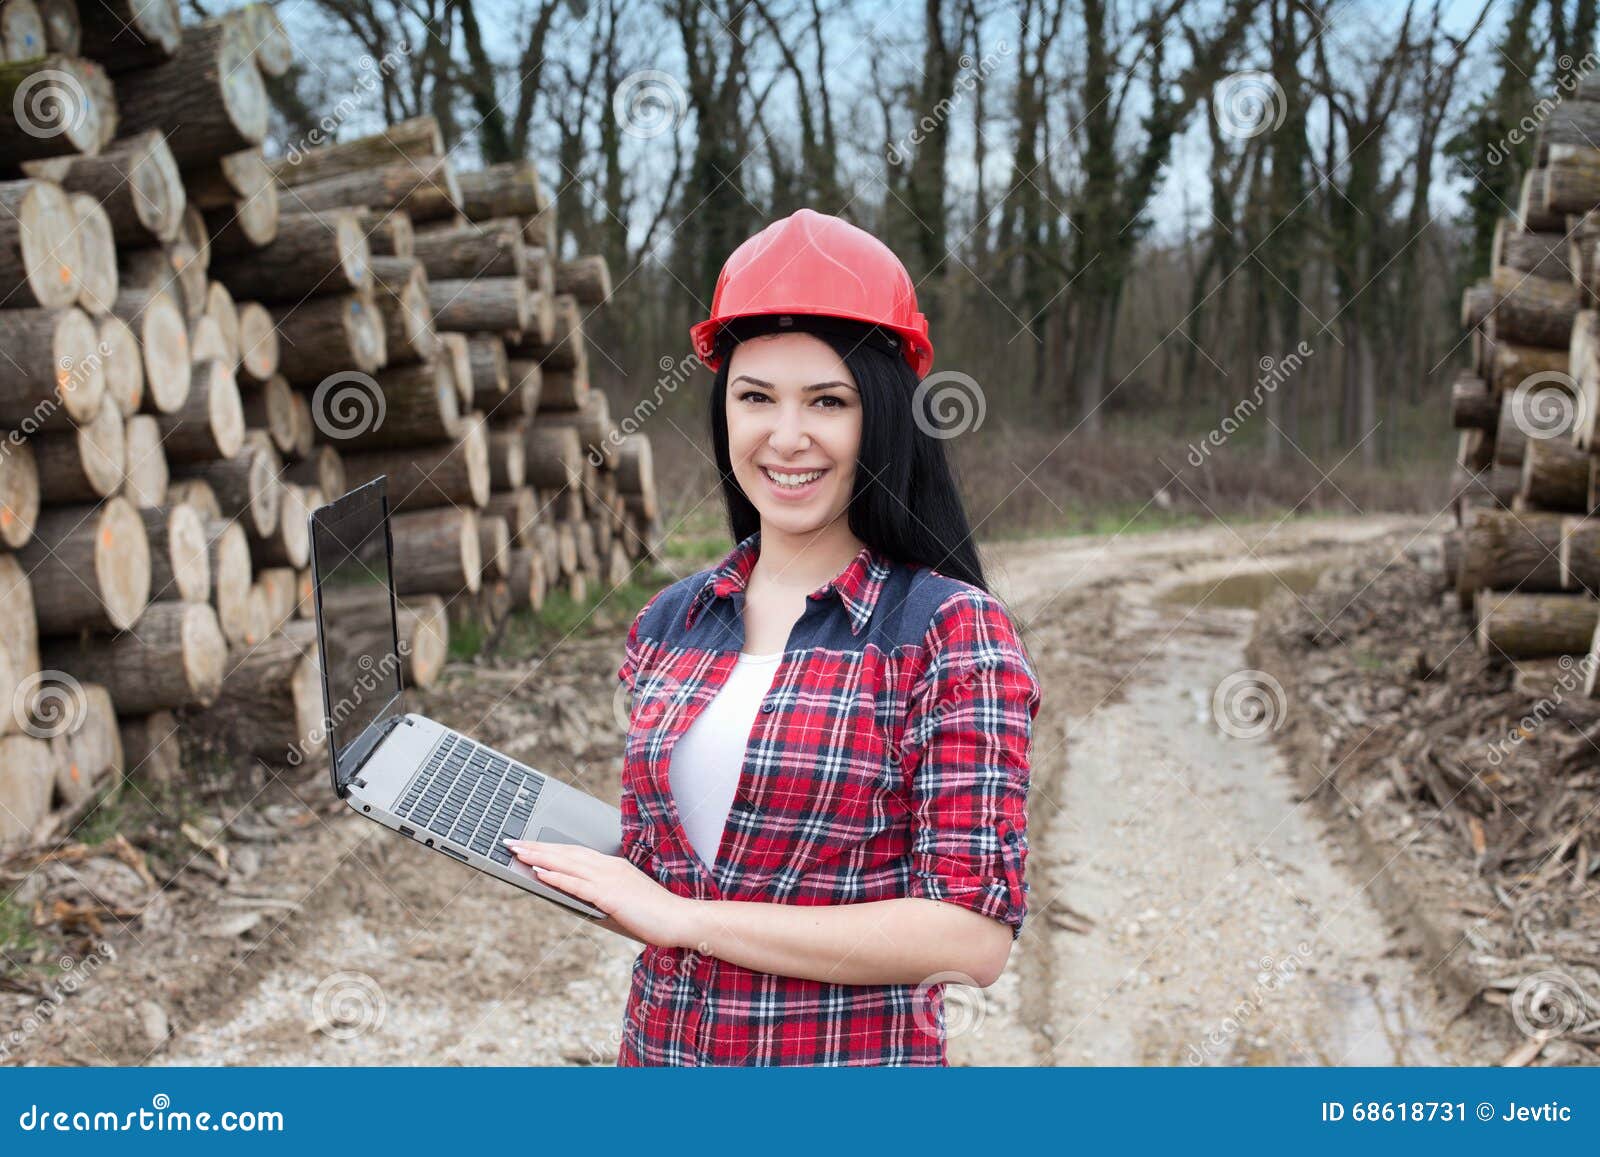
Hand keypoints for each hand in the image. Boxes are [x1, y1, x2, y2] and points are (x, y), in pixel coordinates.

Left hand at [505, 839, 701, 947]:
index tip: (529, 845)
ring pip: (567, 864)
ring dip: (540, 857)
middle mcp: (609, 867)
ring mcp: (609, 879)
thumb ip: (596, 899)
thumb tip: (568, 900)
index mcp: (612, 866)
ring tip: (518, 852)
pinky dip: (556, 877)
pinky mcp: (610, 895)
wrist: (679, 919)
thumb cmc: (653, 915)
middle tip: (511, 842)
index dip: (549, 848)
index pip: (574, 853)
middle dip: (537, 847)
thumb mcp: (620, 903)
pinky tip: (539, 872)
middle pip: (566, 853)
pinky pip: (577, 884)